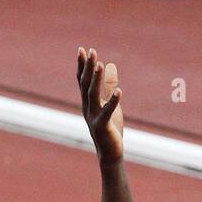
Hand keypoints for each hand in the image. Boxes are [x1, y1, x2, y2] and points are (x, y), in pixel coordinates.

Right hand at [77, 46, 123, 163]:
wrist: (110, 152)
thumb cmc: (109, 127)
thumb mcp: (110, 103)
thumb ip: (109, 85)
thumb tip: (110, 64)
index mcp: (88, 102)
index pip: (83, 80)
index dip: (82, 65)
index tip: (82, 49)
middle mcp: (88, 107)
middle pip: (86, 84)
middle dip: (88, 67)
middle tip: (90, 51)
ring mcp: (94, 117)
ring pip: (93, 95)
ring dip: (96, 79)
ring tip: (100, 64)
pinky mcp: (103, 126)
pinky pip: (108, 112)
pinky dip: (113, 102)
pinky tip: (119, 91)